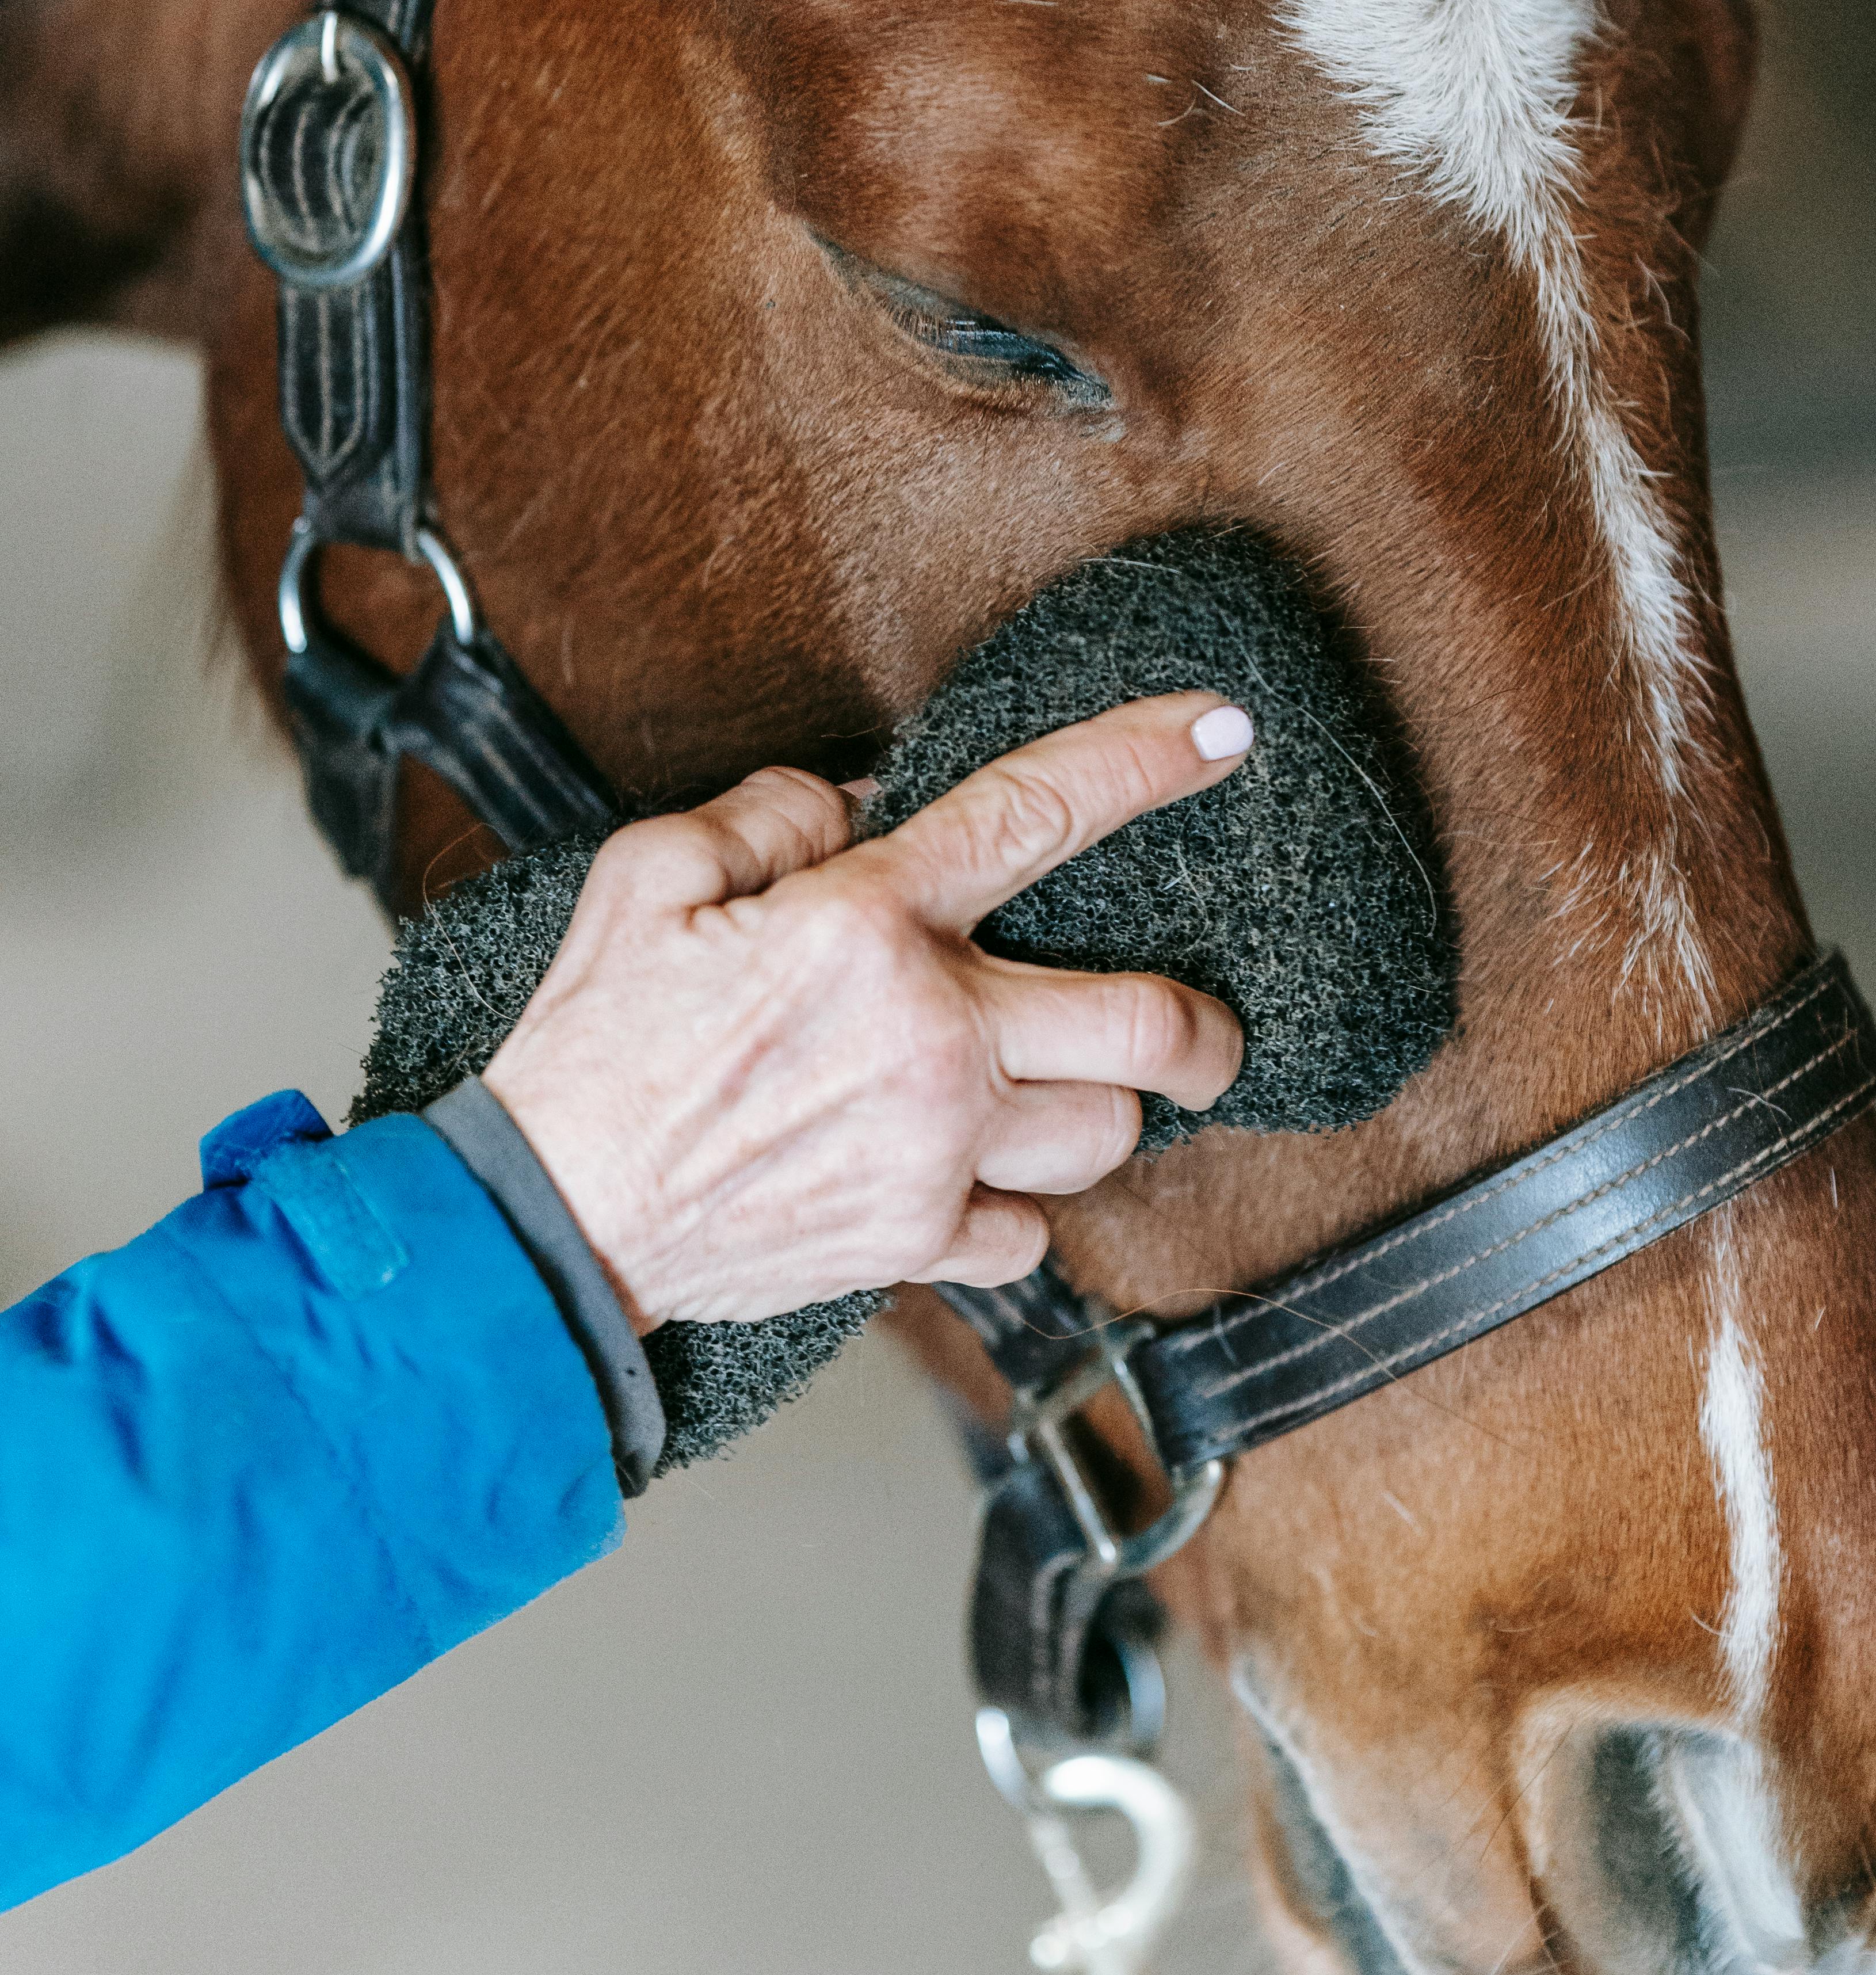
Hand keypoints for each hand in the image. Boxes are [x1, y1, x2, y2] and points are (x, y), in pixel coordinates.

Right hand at [483, 693, 1253, 1328]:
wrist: (551, 1221)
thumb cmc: (594, 1048)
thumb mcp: (650, 877)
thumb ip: (771, 815)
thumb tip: (865, 801)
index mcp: (865, 926)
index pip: (1038, 812)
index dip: (1147, 760)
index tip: (1225, 731)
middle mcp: (931, 1038)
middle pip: (1150, 1025)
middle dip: (1206, 1026)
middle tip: (1202, 1024)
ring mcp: (936, 1152)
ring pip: (1108, 1134)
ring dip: (1100, 1109)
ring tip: (1053, 1092)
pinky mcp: (918, 1243)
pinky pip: (1031, 1232)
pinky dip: (1015, 1209)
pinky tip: (969, 1177)